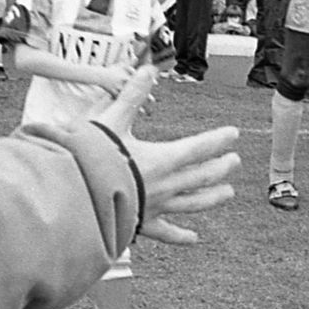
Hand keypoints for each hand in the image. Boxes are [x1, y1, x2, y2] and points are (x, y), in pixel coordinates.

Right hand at [96, 67, 239, 245]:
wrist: (73, 194)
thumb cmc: (90, 156)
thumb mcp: (111, 120)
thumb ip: (131, 95)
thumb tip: (147, 69)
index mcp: (161, 159)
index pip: (199, 147)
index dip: (218, 140)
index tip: (233, 134)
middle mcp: (164, 185)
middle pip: (202, 176)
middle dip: (220, 167)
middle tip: (235, 161)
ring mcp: (155, 206)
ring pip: (192, 203)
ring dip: (212, 197)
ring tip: (228, 193)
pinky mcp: (141, 224)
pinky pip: (166, 232)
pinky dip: (180, 236)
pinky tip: (193, 239)